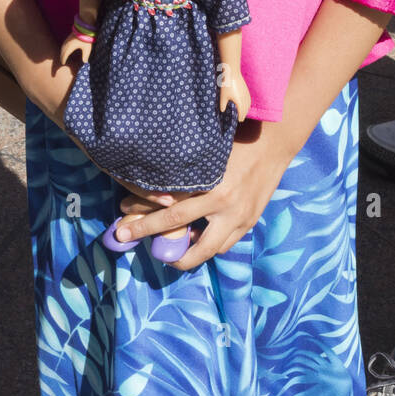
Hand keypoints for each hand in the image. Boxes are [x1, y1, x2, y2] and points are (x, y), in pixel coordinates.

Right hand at [59, 33, 90, 65]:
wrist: (84, 28)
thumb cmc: (86, 39)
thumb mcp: (87, 48)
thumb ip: (85, 56)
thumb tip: (85, 62)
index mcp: (70, 47)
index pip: (65, 55)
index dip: (63, 59)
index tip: (63, 63)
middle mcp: (67, 44)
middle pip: (62, 51)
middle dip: (61, 57)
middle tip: (62, 62)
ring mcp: (67, 40)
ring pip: (62, 47)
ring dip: (62, 52)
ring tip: (62, 56)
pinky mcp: (68, 37)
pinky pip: (63, 44)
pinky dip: (62, 48)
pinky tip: (64, 49)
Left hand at [112, 125, 291, 270]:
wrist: (274, 142)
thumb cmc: (236, 140)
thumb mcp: (208, 154)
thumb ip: (186, 174)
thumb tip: (153, 188)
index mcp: (213, 187)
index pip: (171, 212)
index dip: (144, 221)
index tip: (120, 226)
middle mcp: (225, 206)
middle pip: (186, 237)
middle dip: (156, 244)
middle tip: (135, 244)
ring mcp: (240, 217)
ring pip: (209, 249)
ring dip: (187, 254)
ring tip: (168, 251)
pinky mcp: (250, 221)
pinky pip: (225, 244)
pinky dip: (208, 245)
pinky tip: (195, 239)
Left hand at [219, 68, 250, 120]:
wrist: (232, 73)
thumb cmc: (226, 85)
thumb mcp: (223, 96)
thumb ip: (223, 104)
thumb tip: (222, 111)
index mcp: (239, 102)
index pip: (241, 112)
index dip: (240, 117)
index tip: (239, 121)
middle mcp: (244, 99)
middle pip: (246, 109)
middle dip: (244, 114)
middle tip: (241, 119)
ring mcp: (246, 94)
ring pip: (248, 104)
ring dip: (246, 109)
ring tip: (244, 112)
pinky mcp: (246, 90)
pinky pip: (249, 99)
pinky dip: (248, 104)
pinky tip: (246, 103)